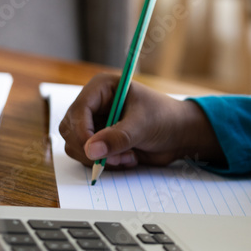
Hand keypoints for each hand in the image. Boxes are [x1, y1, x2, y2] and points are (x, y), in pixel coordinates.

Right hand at [58, 73, 222, 169]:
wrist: (181, 135)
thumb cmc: (166, 118)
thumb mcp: (143, 125)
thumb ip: (117, 137)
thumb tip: (91, 150)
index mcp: (102, 88)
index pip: (78, 110)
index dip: (81, 132)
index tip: (92, 150)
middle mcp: (94, 104)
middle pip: (70, 130)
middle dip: (91, 148)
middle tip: (116, 156)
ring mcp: (95, 123)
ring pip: (76, 146)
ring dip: (100, 158)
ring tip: (128, 156)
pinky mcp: (100, 141)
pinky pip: (89, 157)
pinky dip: (107, 162)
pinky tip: (128, 158)